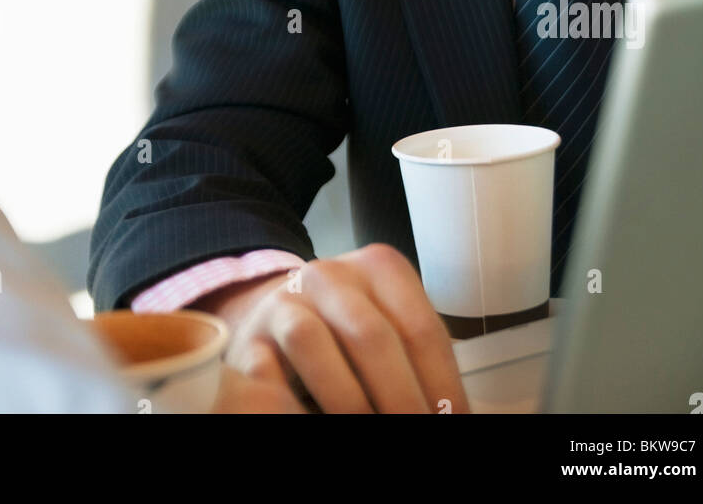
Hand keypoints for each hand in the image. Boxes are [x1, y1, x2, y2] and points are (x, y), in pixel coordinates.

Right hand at [220, 244, 469, 413]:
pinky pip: (265, 375)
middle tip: (415, 433)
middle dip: (400, 398)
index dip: (441, 385)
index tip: (452, 422)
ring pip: (310, 341)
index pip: (421, 329)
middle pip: (371, 335)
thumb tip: (454, 414)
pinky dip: (291, 407)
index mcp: (379, 269)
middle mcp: (329, 276)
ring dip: (347, 401)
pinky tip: (314, 420)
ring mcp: (283, 303)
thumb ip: (417, 359)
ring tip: (368, 432)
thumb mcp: (389, 325)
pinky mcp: (247, 341)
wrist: (274, 311)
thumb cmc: (348, 330)